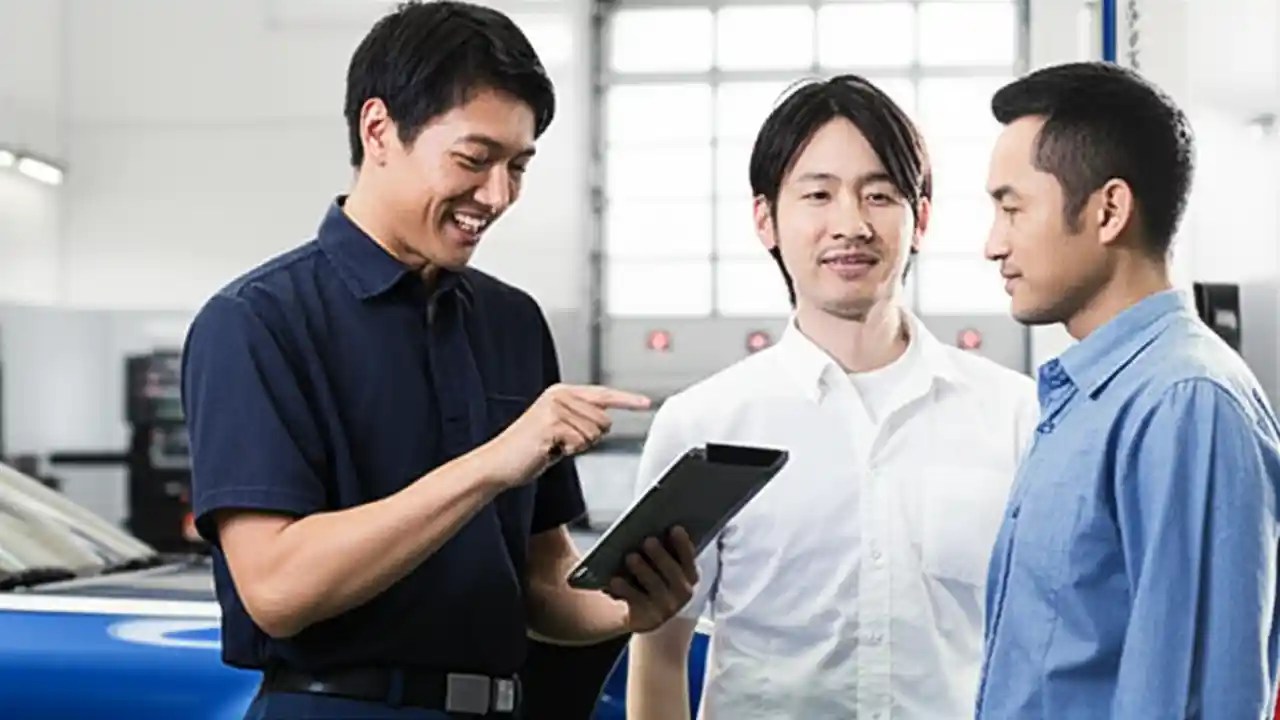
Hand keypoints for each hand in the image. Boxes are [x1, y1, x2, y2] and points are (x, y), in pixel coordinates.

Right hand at [483, 383, 649, 488]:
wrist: (498, 463)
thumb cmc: (527, 450)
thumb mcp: (558, 430)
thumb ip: (580, 421)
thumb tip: (604, 423)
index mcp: (562, 393)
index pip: (602, 394)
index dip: (627, 399)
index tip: (646, 403)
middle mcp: (559, 396)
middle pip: (604, 420)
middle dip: (589, 439)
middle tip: (562, 443)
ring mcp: (555, 409)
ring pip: (594, 433)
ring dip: (577, 446)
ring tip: (553, 446)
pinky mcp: (551, 424)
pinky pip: (580, 442)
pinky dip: (568, 452)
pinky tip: (548, 449)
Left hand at [607, 527, 698, 633]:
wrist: (639, 613)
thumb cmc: (649, 576)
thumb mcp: (658, 563)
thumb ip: (661, 548)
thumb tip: (649, 526)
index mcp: (689, 575)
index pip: (689, 558)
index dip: (683, 544)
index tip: (675, 528)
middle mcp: (682, 593)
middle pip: (674, 574)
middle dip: (661, 556)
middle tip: (648, 540)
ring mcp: (666, 608)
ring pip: (656, 588)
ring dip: (644, 571)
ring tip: (631, 557)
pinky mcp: (648, 620)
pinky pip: (636, 603)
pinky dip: (626, 590)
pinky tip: (615, 580)